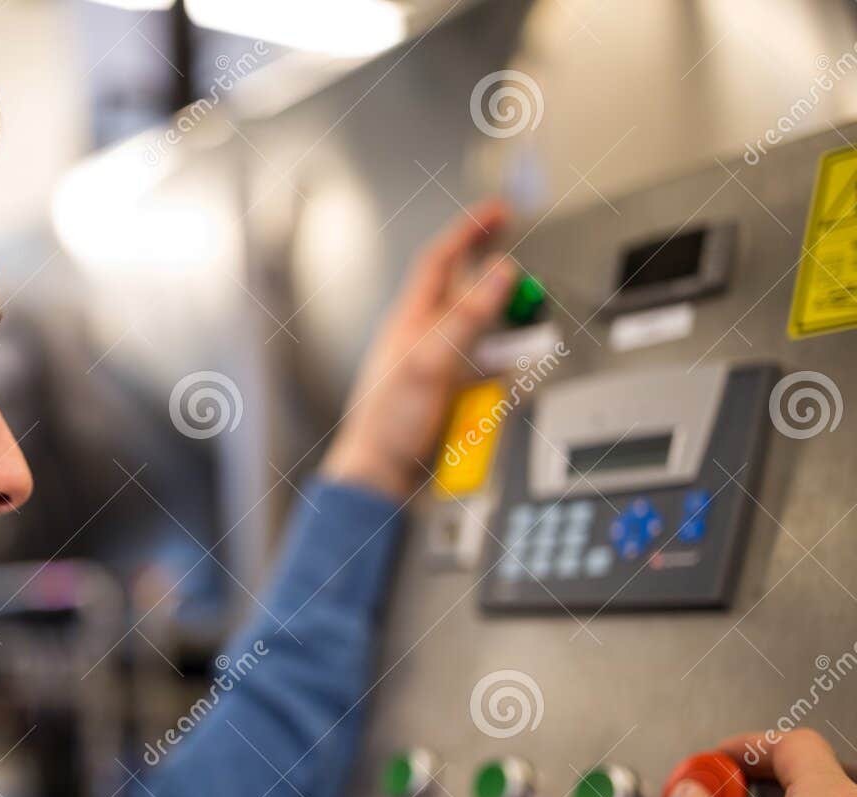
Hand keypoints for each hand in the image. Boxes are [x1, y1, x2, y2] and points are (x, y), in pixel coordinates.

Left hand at [319, 200, 516, 498]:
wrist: (379, 477)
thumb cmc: (387, 424)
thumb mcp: (432, 361)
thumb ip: (467, 315)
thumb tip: (499, 272)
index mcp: (410, 320)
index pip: (441, 259)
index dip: (470, 230)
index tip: (499, 211)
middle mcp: (422, 339)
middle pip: (467, 296)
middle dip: (497, 288)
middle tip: (525, 281)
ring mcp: (437, 368)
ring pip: (482, 338)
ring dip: (502, 343)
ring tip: (514, 351)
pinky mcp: (448, 397)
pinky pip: (484, 376)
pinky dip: (497, 378)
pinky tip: (500, 390)